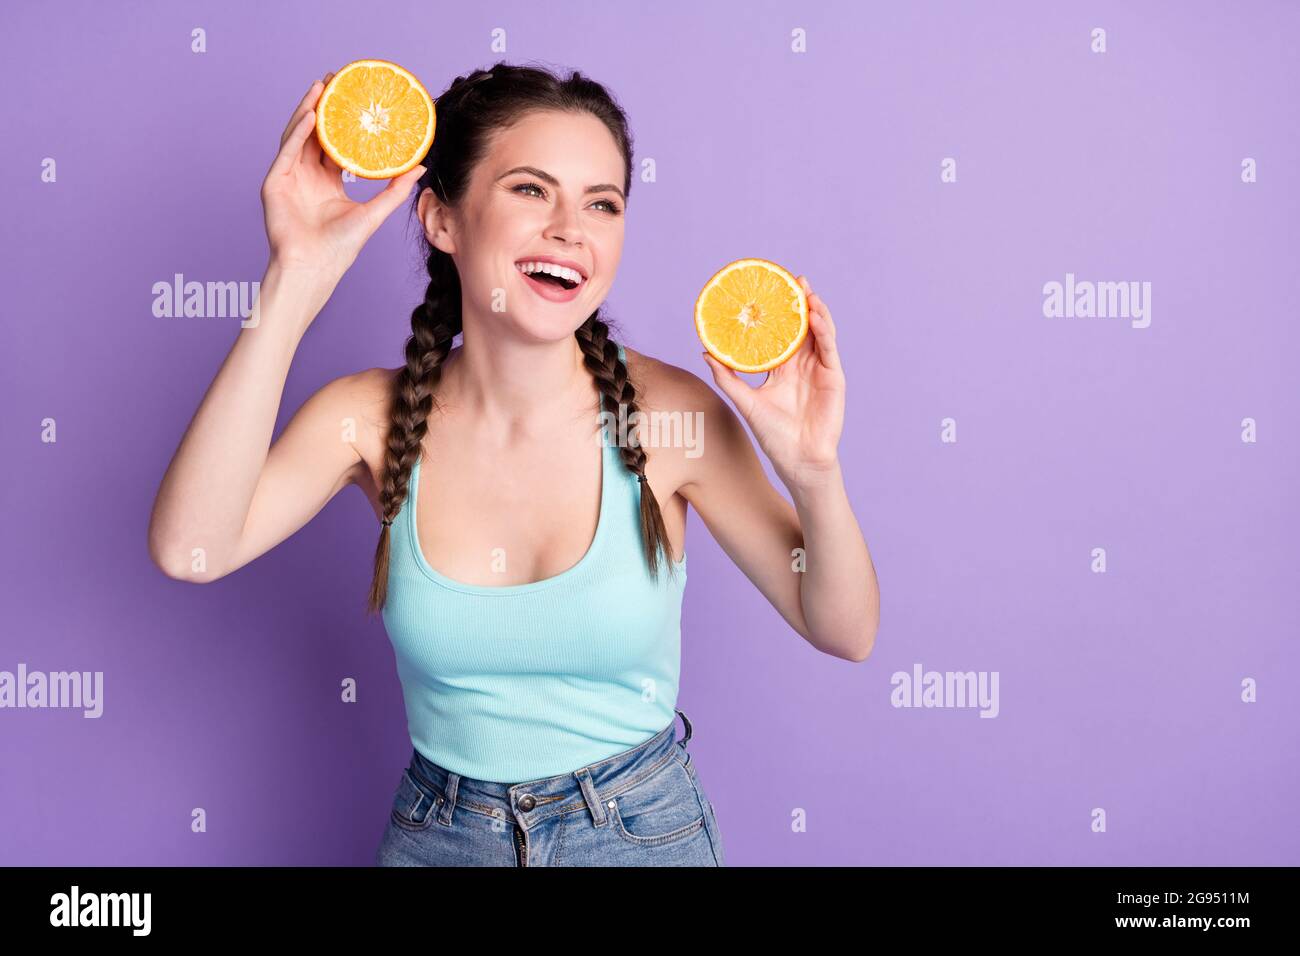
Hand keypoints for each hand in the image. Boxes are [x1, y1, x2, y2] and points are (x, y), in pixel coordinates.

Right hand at [260, 73, 426, 280]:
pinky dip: (297, 133)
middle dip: (323, 105)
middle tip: (336, 79)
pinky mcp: (274, 183)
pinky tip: (309, 115)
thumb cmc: (340, 248)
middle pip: (314, 133)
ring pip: (297, 135)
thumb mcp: (374, 212)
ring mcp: (288, 178)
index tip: (354, 97)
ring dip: (307, 110)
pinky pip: (286, 151)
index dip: (343, 121)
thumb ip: (395, 190)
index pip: (334, 143)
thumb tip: (420, 167)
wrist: (315, 267)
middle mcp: (306, 176)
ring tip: (321, 87)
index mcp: (327, 182)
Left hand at [701, 275, 846, 492]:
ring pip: (820, 333)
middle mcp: (802, 366)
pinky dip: (824, 331)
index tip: (769, 291)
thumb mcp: (745, 402)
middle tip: (793, 279)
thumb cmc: (773, 435)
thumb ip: (728, 378)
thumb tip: (705, 353)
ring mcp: (820, 370)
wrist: (797, 459)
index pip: (781, 334)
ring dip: (815, 311)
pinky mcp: (834, 378)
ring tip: (806, 291)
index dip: (778, 313)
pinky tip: (815, 317)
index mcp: (782, 369)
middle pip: (803, 327)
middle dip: (800, 303)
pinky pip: (829, 349)